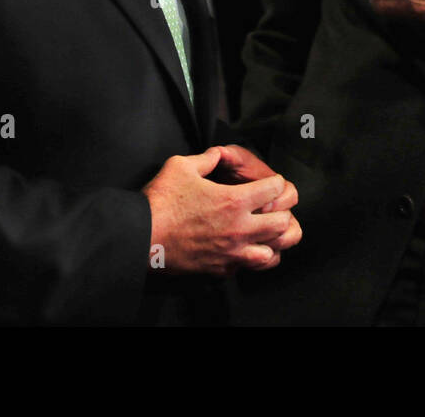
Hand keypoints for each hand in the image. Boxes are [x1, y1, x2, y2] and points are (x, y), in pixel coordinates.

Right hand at [142, 148, 300, 274]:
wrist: (141, 237)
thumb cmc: (160, 201)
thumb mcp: (181, 165)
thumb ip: (206, 158)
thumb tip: (217, 155)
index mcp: (234, 200)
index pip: (276, 190)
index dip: (276, 182)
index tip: (270, 183)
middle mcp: (239, 228)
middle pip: (283, 223)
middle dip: (281, 213)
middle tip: (270, 208)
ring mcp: (231, 252)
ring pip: (272, 252)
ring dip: (270, 241)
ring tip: (261, 232)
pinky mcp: (220, 269)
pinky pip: (248, 268)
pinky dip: (251, 258)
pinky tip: (243, 249)